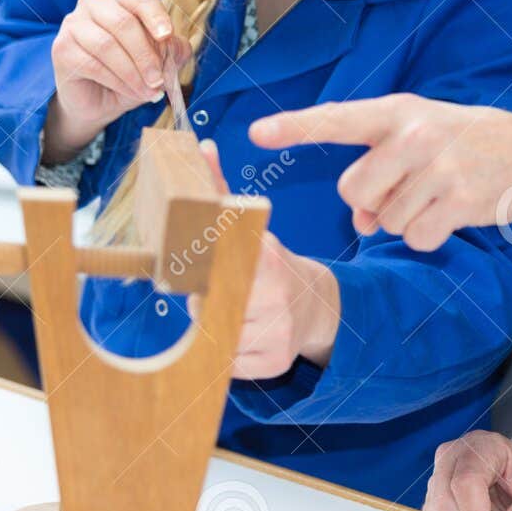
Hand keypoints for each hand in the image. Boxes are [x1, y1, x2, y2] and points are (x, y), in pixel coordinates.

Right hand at [46, 0, 191, 160]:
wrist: (98, 100)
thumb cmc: (131, 72)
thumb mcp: (160, 61)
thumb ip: (173, 50)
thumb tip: (179, 47)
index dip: (155, 15)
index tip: (167, 36)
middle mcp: (93, 3)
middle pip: (123, 23)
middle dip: (146, 55)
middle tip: (160, 80)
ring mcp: (73, 23)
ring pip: (107, 45)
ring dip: (133, 72)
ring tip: (149, 91)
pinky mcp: (61, 48)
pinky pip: (92, 64)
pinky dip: (118, 81)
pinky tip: (131, 92)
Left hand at [188, 141, 340, 378]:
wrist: (319, 306)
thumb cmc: (274, 267)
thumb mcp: (257, 230)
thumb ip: (224, 196)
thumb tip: (202, 147)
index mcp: (271, 261)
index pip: (217, 267)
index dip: (198, 271)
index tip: (193, 271)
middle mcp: (278, 298)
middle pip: (207, 305)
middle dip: (206, 299)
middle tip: (218, 292)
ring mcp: (278, 334)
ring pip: (214, 334)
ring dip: (214, 324)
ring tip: (239, 313)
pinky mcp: (274, 363)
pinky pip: (227, 362)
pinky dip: (228, 351)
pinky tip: (247, 336)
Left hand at [248, 95, 511, 259]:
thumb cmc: (466, 143)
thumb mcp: (422, 137)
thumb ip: (381, 168)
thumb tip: (359, 221)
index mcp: (399, 112)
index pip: (337, 119)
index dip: (294, 127)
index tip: (255, 131)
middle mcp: (415, 136)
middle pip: (352, 190)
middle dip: (369, 202)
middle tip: (405, 190)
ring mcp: (438, 169)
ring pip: (383, 220)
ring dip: (403, 220)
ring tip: (436, 196)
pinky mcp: (458, 201)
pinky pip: (414, 237)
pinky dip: (427, 236)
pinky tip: (450, 215)